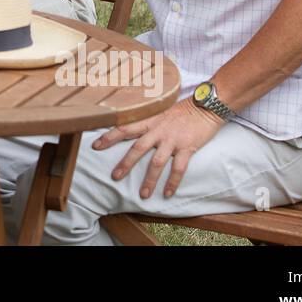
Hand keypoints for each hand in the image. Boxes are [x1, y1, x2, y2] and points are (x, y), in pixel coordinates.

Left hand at [91, 98, 224, 199]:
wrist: (206, 106)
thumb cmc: (182, 109)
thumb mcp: (160, 110)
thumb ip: (146, 119)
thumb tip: (131, 127)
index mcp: (149, 120)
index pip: (124, 127)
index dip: (109, 137)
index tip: (95, 145)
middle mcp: (158, 130)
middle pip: (137, 148)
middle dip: (125, 163)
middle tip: (115, 177)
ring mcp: (172, 140)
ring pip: (157, 162)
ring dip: (149, 180)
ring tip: (142, 195)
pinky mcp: (187, 147)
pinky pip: (178, 168)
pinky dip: (172, 182)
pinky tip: (167, 193)